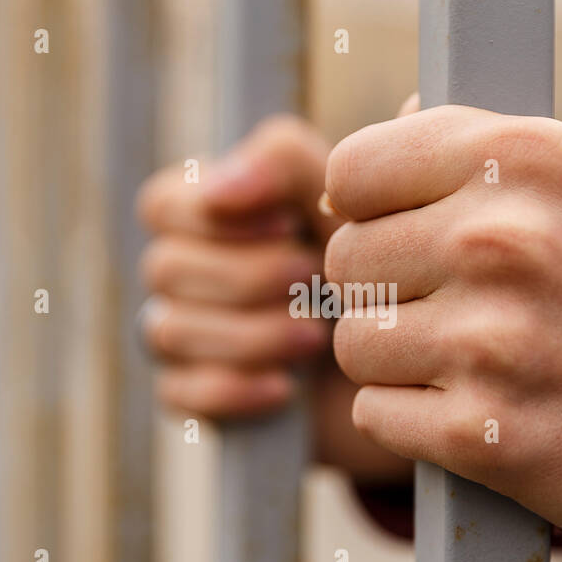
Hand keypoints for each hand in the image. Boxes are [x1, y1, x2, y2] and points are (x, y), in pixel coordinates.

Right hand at [136, 115, 335, 417]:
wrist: (401, 354)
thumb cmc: (365, 261)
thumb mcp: (338, 201)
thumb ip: (284, 166)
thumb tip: (218, 188)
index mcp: (201, 213)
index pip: (161, 204)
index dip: (213, 215)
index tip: (285, 225)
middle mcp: (179, 273)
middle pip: (166, 268)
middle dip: (246, 276)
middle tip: (311, 280)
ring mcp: (178, 335)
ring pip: (168, 330)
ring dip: (248, 333)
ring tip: (315, 336)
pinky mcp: (189, 395)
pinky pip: (179, 393)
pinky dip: (234, 389)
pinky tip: (285, 388)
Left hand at [323, 103, 561, 533]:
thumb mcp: (555, 173)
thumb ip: (450, 147)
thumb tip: (335, 186)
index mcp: (519, 157)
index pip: (351, 172)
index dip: (372, 206)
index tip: (417, 227)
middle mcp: (504, 242)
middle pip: (345, 261)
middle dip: (386, 284)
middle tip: (456, 299)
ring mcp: (493, 344)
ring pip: (354, 342)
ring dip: (398, 356)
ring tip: (470, 353)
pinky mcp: (481, 432)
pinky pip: (375, 412)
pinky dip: (412, 416)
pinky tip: (473, 401)